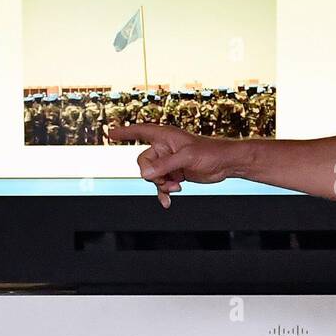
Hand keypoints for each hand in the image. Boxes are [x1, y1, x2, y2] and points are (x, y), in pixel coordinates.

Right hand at [106, 124, 239, 207]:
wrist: (225, 164)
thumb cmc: (210, 153)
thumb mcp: (186, 158)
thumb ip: (164, 166)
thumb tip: (144, 175)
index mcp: (165, 136)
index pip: (140, 131)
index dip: (125, 132)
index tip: (110, 133)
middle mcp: (164, 148)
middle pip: (143, 162)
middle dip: (152, 175)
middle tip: (167, 181)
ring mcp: (169, 162)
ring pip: (152, 176)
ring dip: (161, 185)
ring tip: (176, 188)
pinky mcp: (175, 173)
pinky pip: (161, 185)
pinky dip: (163, 193)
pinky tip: (167, 203)